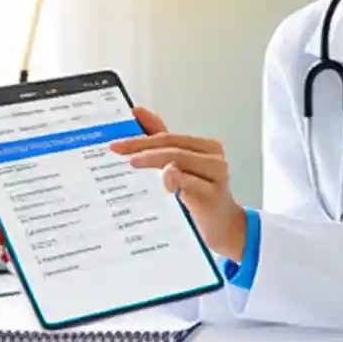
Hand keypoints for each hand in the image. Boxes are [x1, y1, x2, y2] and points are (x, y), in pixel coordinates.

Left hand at [111, 108, 248, 262]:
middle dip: (141, 147)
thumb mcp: (181, 170)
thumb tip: (138, 112)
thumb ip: (162, 143)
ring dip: (154, 159)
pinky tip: (161, 180)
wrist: (225, 228)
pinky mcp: (214, 194)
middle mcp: (214, 157)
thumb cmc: (202, 198)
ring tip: (133, 161)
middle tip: (119, 150)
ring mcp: (217, 174)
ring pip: (180, 159)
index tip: (117, 143)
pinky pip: (191, 182)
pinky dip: (174, 178)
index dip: (141, 138)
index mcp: (206, 147)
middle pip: (172, 146)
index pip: (168, 137)